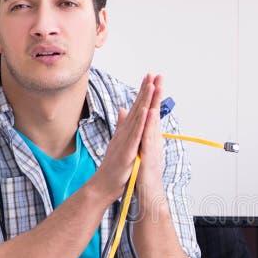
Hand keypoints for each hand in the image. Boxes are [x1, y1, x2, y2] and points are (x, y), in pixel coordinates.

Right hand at [90, 73, 162, 202]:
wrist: (104, 184)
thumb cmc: (114, 165)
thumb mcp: (120, 141)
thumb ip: (122, 124)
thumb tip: (124, 109)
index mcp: (126, 131)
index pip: (137, 108)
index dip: (143, 93)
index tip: (150, 78)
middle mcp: (125, 132)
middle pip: (137, 108)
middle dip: (145, 91)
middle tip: (152, 74)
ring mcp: (126, 140)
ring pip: (137, 117)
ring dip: (144, 101)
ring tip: (151, 86)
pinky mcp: (127, 150)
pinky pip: (135, 134)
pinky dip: (140, 122)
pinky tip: (146, 110)